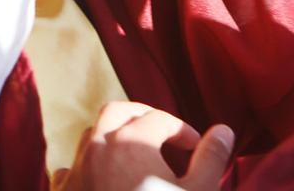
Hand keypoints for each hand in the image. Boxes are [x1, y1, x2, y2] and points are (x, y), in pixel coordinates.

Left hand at [53, 101, 233, 190]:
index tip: (196, 146)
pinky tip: (102, 181)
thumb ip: (211, 158)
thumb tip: (223, 131)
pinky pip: (69, 170)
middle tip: (164, 134)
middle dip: (141, 116)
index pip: (160, 120)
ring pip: (90, 136)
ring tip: (138, 156)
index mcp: (130, 142)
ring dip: (113, 137)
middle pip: (116, 112)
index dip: (182, 130)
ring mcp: (76, 173)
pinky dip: (86, 167)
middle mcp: (97, 149)